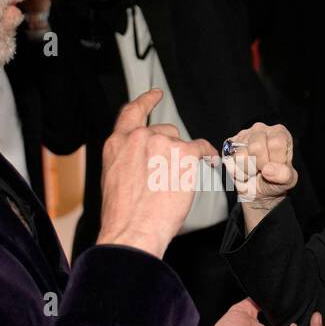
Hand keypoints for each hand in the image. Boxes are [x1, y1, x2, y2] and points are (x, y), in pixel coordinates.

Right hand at [98, 89, 218, 258]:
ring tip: (181, 180)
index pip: (132, 113)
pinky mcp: (183, 153)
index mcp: (117, 144)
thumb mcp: (114, 180)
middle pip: (164, 130)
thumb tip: (144, 164)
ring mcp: (161, 143)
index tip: (155, 95)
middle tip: (172, 171)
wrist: (133, 230)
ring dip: (185, 158)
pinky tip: (210, 162)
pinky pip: (201, 148)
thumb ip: (128, 162)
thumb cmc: (123, 216)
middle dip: (171, 147)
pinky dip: (207, 155)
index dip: (146, 101)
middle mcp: (139, 138)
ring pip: (182, 142)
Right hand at [221, 121, 297, 218]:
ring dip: (248, 170)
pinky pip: (230, 161)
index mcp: (280, 133)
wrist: (258, 192)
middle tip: (263, 169)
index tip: (275, 167)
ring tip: (254, 170)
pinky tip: (244, 170)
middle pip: (256, 146)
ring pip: (241, 155)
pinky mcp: (228, 146)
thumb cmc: (275, 181)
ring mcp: (243, 136)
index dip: (275, 160)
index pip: (276, 143)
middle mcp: (260, 130)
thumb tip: (268, 169)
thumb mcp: (288, 180)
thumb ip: (284, 174)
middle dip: (260, 165)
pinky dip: (238, 172)